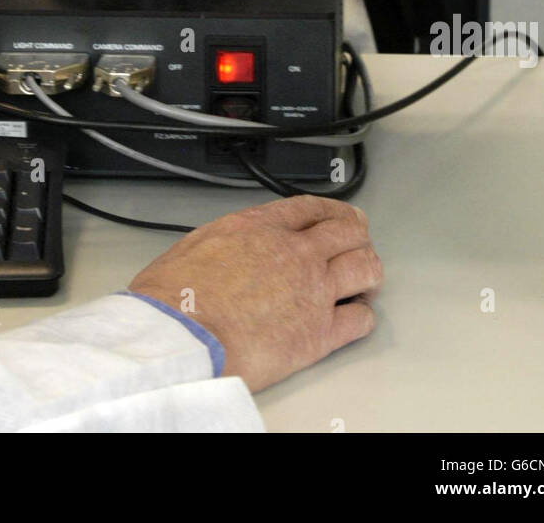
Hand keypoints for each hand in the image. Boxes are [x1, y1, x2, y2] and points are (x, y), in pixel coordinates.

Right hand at [129, 195, 380, 391]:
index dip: (334, 210)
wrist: (181, 336)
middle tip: (359, 245)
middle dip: (357, 237)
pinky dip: (363, 317)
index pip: (311, 208)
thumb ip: (227, 242)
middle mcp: (295, 251)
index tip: (341, 216)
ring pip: (365, 268)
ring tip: (366, 282)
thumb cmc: (174, 297)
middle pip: (348, 231)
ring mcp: (313, 291)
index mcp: (260, 225)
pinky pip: (360, 320)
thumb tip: (228, 252)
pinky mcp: (319, 334)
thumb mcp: (196, 245)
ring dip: (369, 272)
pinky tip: (356, 318)